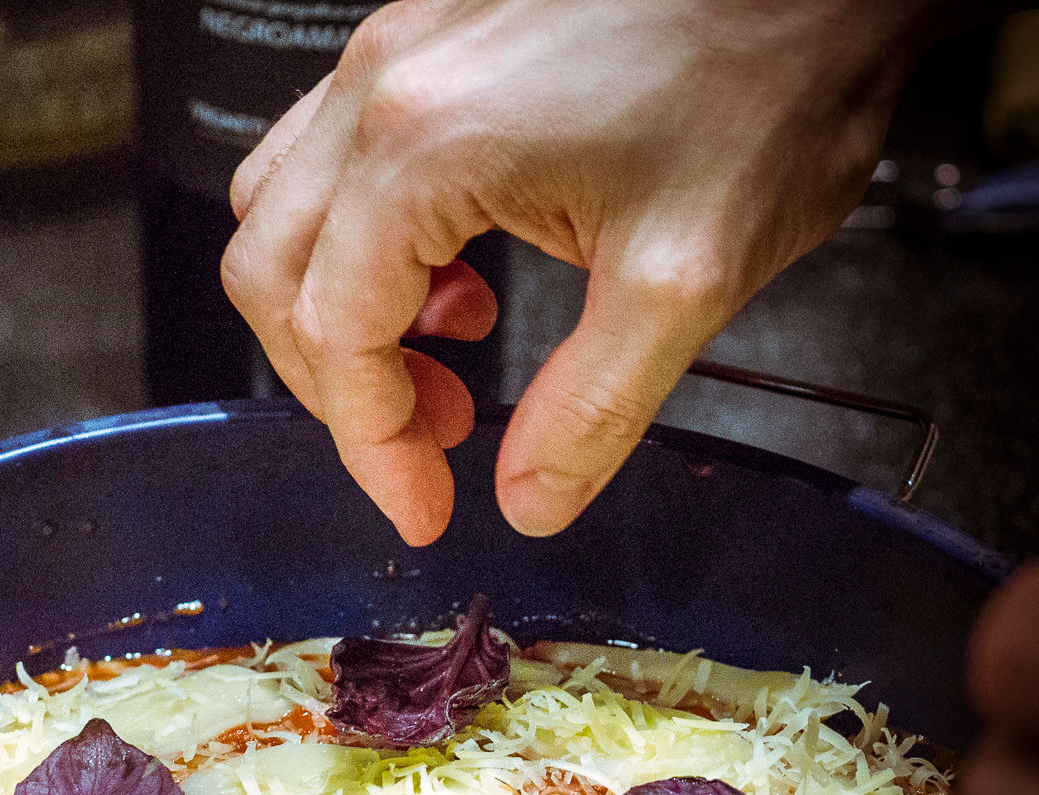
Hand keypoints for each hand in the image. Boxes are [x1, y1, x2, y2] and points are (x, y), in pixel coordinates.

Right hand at [222, 0, 946, 543]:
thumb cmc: (766, 75)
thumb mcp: (687, 279)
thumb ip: (593, 410)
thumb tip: (530, 497)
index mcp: (424, 148)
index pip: (332, 332)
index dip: (371, 443)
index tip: (422, 504)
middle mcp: (383, 89)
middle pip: (272, 272)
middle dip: (340, 383)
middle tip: (432, 439)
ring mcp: (396, 52)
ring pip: (285, 212)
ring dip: (341, 307)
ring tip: (449, 349)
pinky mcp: (427, 39)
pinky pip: (335, 158)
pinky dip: (368, 239)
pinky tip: (461, 264)